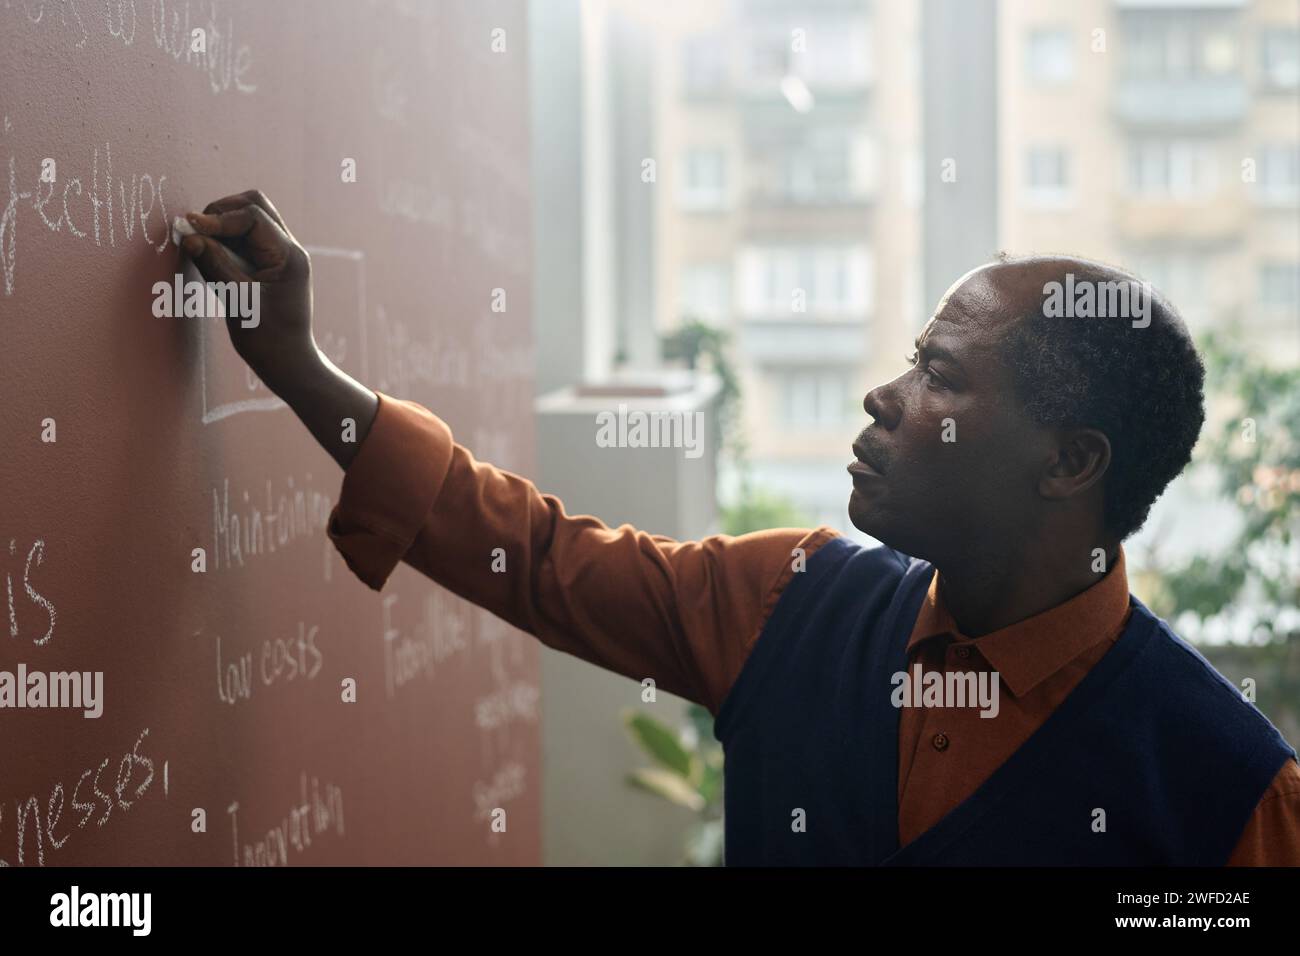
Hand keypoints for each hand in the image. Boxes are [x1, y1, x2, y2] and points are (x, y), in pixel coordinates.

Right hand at [181, 189, 317, 395]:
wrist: (288, 363)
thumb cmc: (269, 340)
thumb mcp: (239, 302)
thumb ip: (215, 265)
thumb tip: (188, 236)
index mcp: (289, 256)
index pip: (253, 217)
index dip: (218, 218)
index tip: (188, 227)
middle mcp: (288, 249)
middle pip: (254, 205)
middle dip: (221, 212)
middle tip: (196, 233)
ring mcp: (279, 255)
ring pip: (248, 218)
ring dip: (220, 225)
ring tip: (200, 244)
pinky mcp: (267, 264)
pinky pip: (243, 238)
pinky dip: (223, 240)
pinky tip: (208, 255)